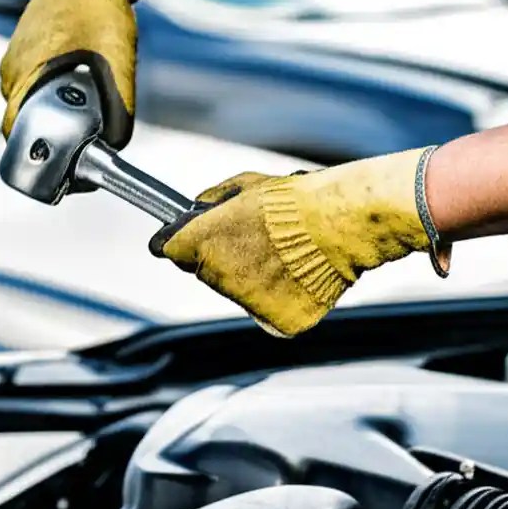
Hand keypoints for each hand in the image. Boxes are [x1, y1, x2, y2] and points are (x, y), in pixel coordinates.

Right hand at [0, 0, 165, 148]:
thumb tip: (117, 142)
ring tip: (86, 110)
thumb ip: (118, 106)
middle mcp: (11, 69)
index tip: (66, 165)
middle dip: (52, 135)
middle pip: (25, 121)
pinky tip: (79, 86)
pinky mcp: (26, 49)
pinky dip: (53, 92)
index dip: (40, 155)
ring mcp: (16, 57)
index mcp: (22, 74)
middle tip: (86, 140)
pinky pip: (34, 83)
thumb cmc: (98, 6)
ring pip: (31, 102)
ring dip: (54, 112)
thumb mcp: (116, 62)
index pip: (16, 133)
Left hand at [151, 149, 446, 336]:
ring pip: (239, 295)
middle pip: (206, 273)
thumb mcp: (246, 185)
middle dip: (222, 259)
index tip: (184, 241)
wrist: (339, 224)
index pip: (169, 249)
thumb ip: (212, 201)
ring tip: (284, 257)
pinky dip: (281, 302)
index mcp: (202, 241)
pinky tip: (297, 279)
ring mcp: (246, 303)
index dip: (179, 243)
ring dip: (253, 281)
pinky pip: (270, 315)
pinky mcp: (276, 323)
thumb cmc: (296, 202)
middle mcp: (217, 276)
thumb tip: (194, 209)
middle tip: (258, 242)